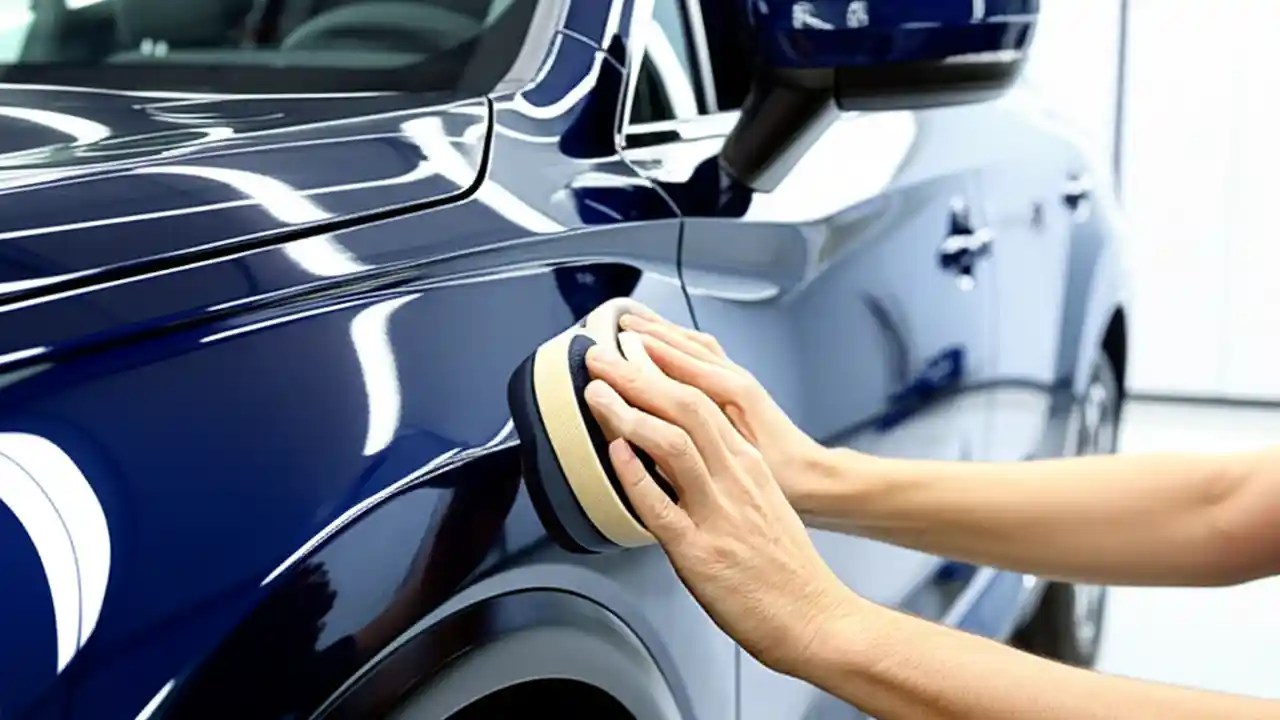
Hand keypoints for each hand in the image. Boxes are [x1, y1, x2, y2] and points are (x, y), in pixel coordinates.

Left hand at [584, 344, 858, 675]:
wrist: (816, 619)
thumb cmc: (786, 571)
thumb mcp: (761, 504)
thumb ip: (726, 477)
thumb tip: (681, 460)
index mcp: (749, 466)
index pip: (703, 401)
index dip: (662, 373)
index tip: (631, 353)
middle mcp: (736, 480)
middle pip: (685, 408)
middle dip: (637, 377)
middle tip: (601, 358)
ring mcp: (719, 513)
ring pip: (671, 444)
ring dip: (628, 412)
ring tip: (597, 394)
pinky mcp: (700, 552)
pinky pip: (660, 505)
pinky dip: (633, 474)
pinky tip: (613, 452)